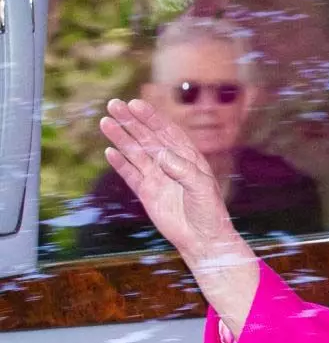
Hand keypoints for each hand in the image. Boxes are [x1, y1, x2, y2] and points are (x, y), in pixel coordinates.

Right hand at [100, 98, 257, 335]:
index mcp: (188, 157)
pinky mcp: (147, 193)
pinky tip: (109, 151)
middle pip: (147, 137)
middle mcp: (171, 163)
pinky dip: (120, 163)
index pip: (166, 131)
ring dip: (121, 137)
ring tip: (105, 122)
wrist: (203, 238)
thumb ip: (182, 170)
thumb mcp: (201, 187)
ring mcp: (158, 177)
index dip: (151, 117)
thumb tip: (161, 155)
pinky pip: (131, 174)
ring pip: (136, 152)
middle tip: (113, 104)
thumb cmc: (209, 211)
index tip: (135, 104)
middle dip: (131, 120)